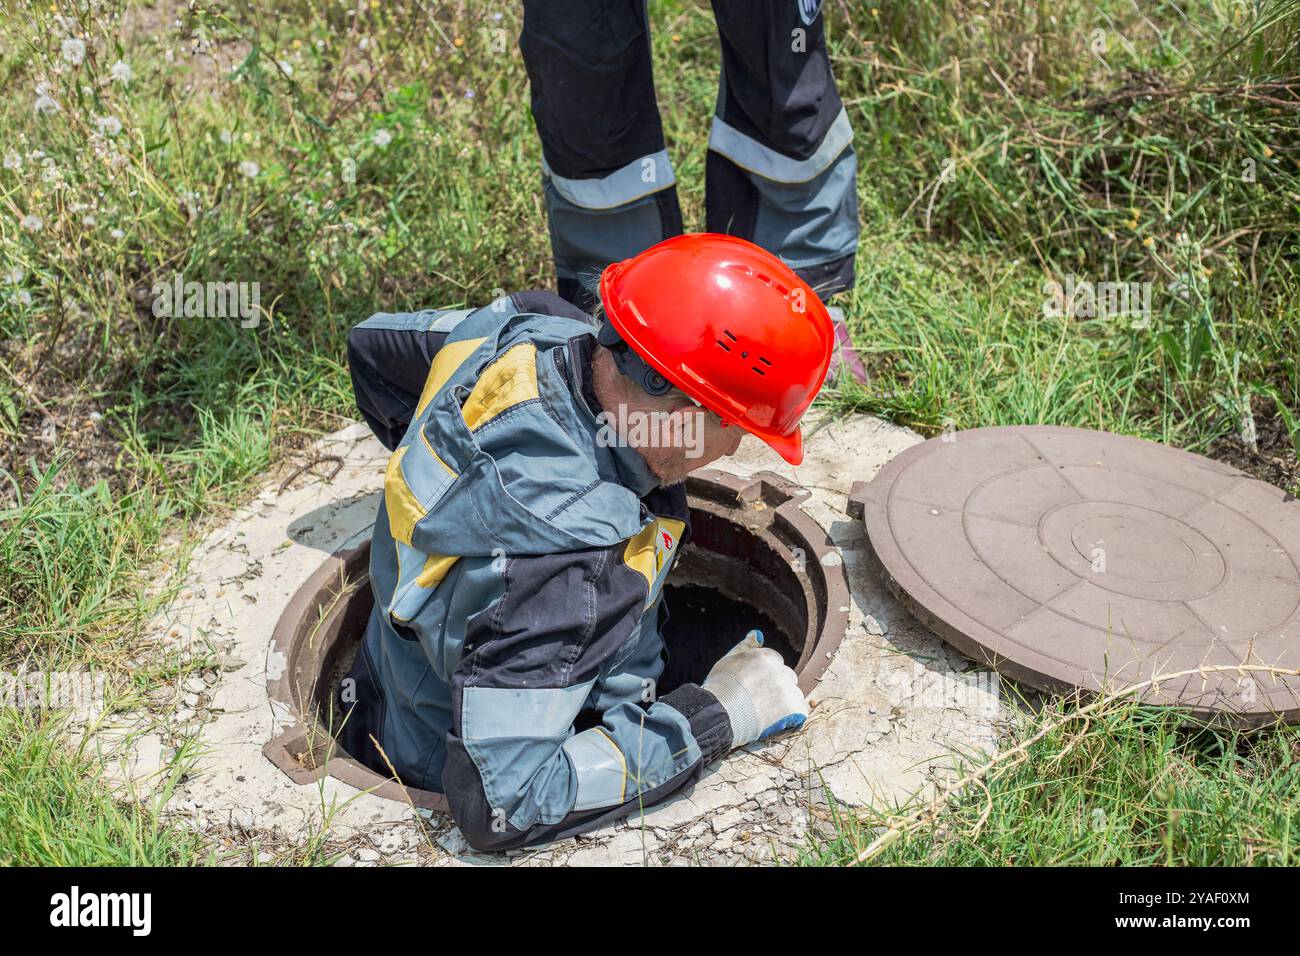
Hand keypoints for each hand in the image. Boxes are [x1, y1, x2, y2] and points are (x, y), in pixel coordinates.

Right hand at [702, 630, 808, 748]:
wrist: (719, 712)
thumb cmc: (719, 688)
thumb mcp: (728, 661)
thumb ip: (744, 646)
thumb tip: (757, 633)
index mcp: (765, 657)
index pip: (776, 661)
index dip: (767, 675)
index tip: (758, 685)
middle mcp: (779, 670)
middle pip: (787, 677)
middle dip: (779, 686)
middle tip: (763, 700)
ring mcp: (786, 689)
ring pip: (794, 694)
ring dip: (786, 702)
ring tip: (767, 713)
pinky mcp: (792, 708)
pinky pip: (800, 711)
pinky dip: (792, 717)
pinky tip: (778, 720)